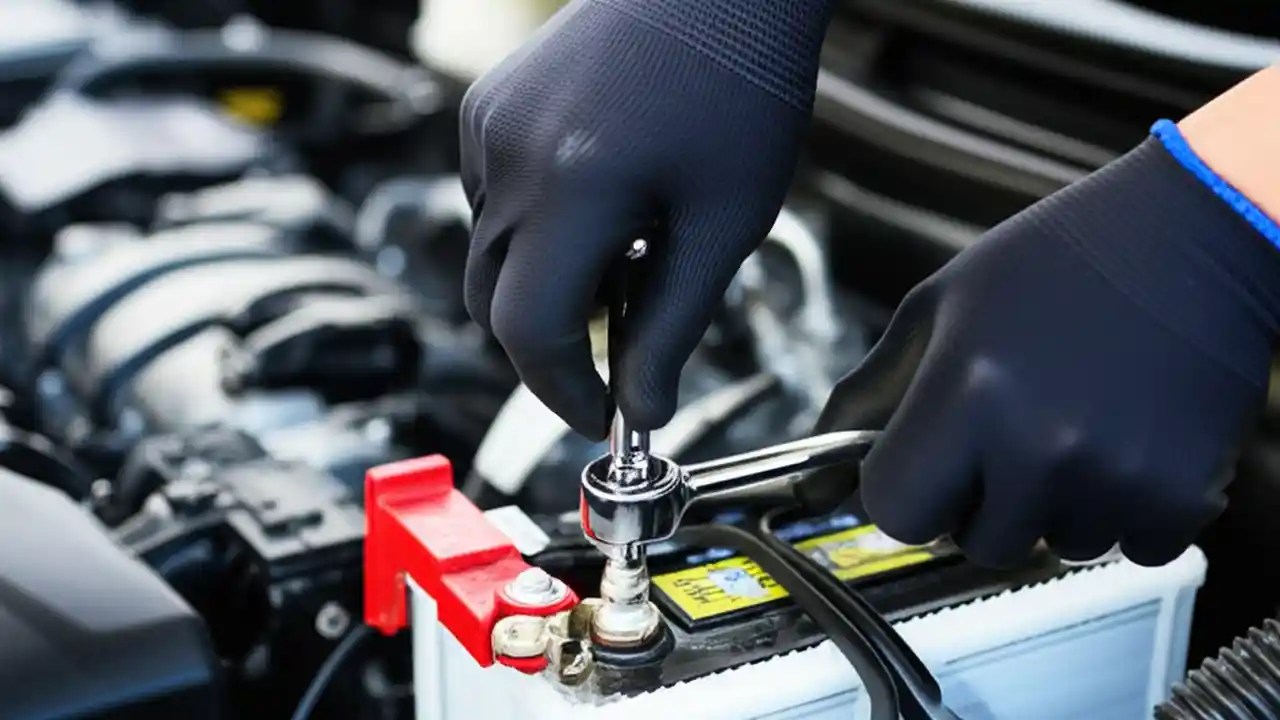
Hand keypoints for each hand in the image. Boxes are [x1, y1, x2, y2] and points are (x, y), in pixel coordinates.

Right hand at [459, 0, 832, 438]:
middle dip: (552, 342)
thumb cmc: (741, 86)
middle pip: (493, 302)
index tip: (603, 413)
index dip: (563, 389)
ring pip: (491, 252)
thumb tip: (643, 408)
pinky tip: (602, 196)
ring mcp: (488, 125)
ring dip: (544, 279)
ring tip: (631, 243)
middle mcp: (511, 155)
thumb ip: (674, 326)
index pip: (529, 331)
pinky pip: (490, 198)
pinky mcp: (486, 105)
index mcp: (574, 187)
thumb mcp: (725, 223)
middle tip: (626, 338)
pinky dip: (533, 226)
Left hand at [811, 136, 1279, 567]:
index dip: (904, 488)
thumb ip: (869, 393)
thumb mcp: (938, 307)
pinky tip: (1122, 440)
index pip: (896, 512)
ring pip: (1049, 548)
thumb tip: (812, 477)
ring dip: (1050, 505)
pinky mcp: (1179, 498)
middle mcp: (1039, 447)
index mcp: (967, 395)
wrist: (1191, 233)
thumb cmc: (1058, 258)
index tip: (923, 463)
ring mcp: (1113, 479)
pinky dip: (1120, 510)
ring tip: (1072, 423)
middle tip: (1008, 431)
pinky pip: (1124, 549)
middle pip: (972, 542)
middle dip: (978, 499)